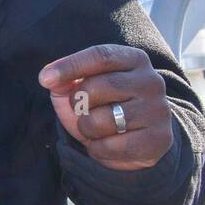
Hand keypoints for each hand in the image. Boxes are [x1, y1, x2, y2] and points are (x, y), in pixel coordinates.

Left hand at [39, 44, 174, 170]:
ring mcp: (158, 110)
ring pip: (102, 120)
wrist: (136, 142)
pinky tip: (108, 144)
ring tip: (96, 128)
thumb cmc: (102, 107)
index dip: (70, 66)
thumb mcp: (78, 89)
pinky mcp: (159, 139)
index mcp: (134, 60)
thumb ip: (62, 80)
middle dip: (77, 102)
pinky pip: (111, 146)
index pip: (100, 56)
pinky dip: (98, 149)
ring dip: (87, 128)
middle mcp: (151, 81)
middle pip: (97, 87)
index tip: (45, 79)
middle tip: (81, 110)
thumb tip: (48, 78)